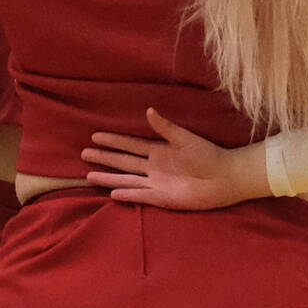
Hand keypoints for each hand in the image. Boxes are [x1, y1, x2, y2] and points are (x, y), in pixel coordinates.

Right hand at [82, 108, 268, 210]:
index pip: (129, 144)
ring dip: (109, 177)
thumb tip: (148, 110)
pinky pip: (141, 195)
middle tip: (83, 154)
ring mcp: (157, 183)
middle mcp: (153, 167)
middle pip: (123, 161)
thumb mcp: (183, 137)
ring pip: (127, 179)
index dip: (112, 140)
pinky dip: (127, 194)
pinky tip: (113, 193)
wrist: (224, 177)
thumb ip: (164, 126)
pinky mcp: (163, 198)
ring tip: (89, 176)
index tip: (94, 136)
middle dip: (104, 158)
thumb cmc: (207, 154)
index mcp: (157, 150)